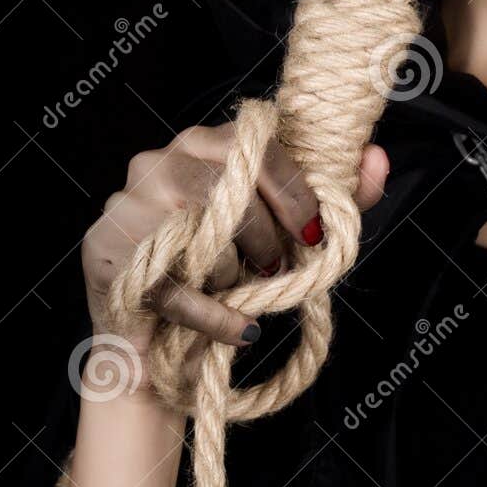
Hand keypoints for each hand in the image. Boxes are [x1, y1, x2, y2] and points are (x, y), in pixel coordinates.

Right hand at [81, 122, 389, 390]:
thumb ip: (335, 197)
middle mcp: (159, 161)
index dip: (295, 190)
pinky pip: (176, 287)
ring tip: (240, 289)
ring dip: (235, 273)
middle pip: (231, 184)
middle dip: (268, 235)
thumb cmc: (225, 271)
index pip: (257, 144)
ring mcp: (128, 206)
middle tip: (278, 269)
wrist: (157, 344)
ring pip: (205, 232)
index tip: (315, 232)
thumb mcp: (284, 232)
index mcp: (204, 142)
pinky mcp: (108, 256)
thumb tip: (378, 159)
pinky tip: (240, 329)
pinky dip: (216, 316)